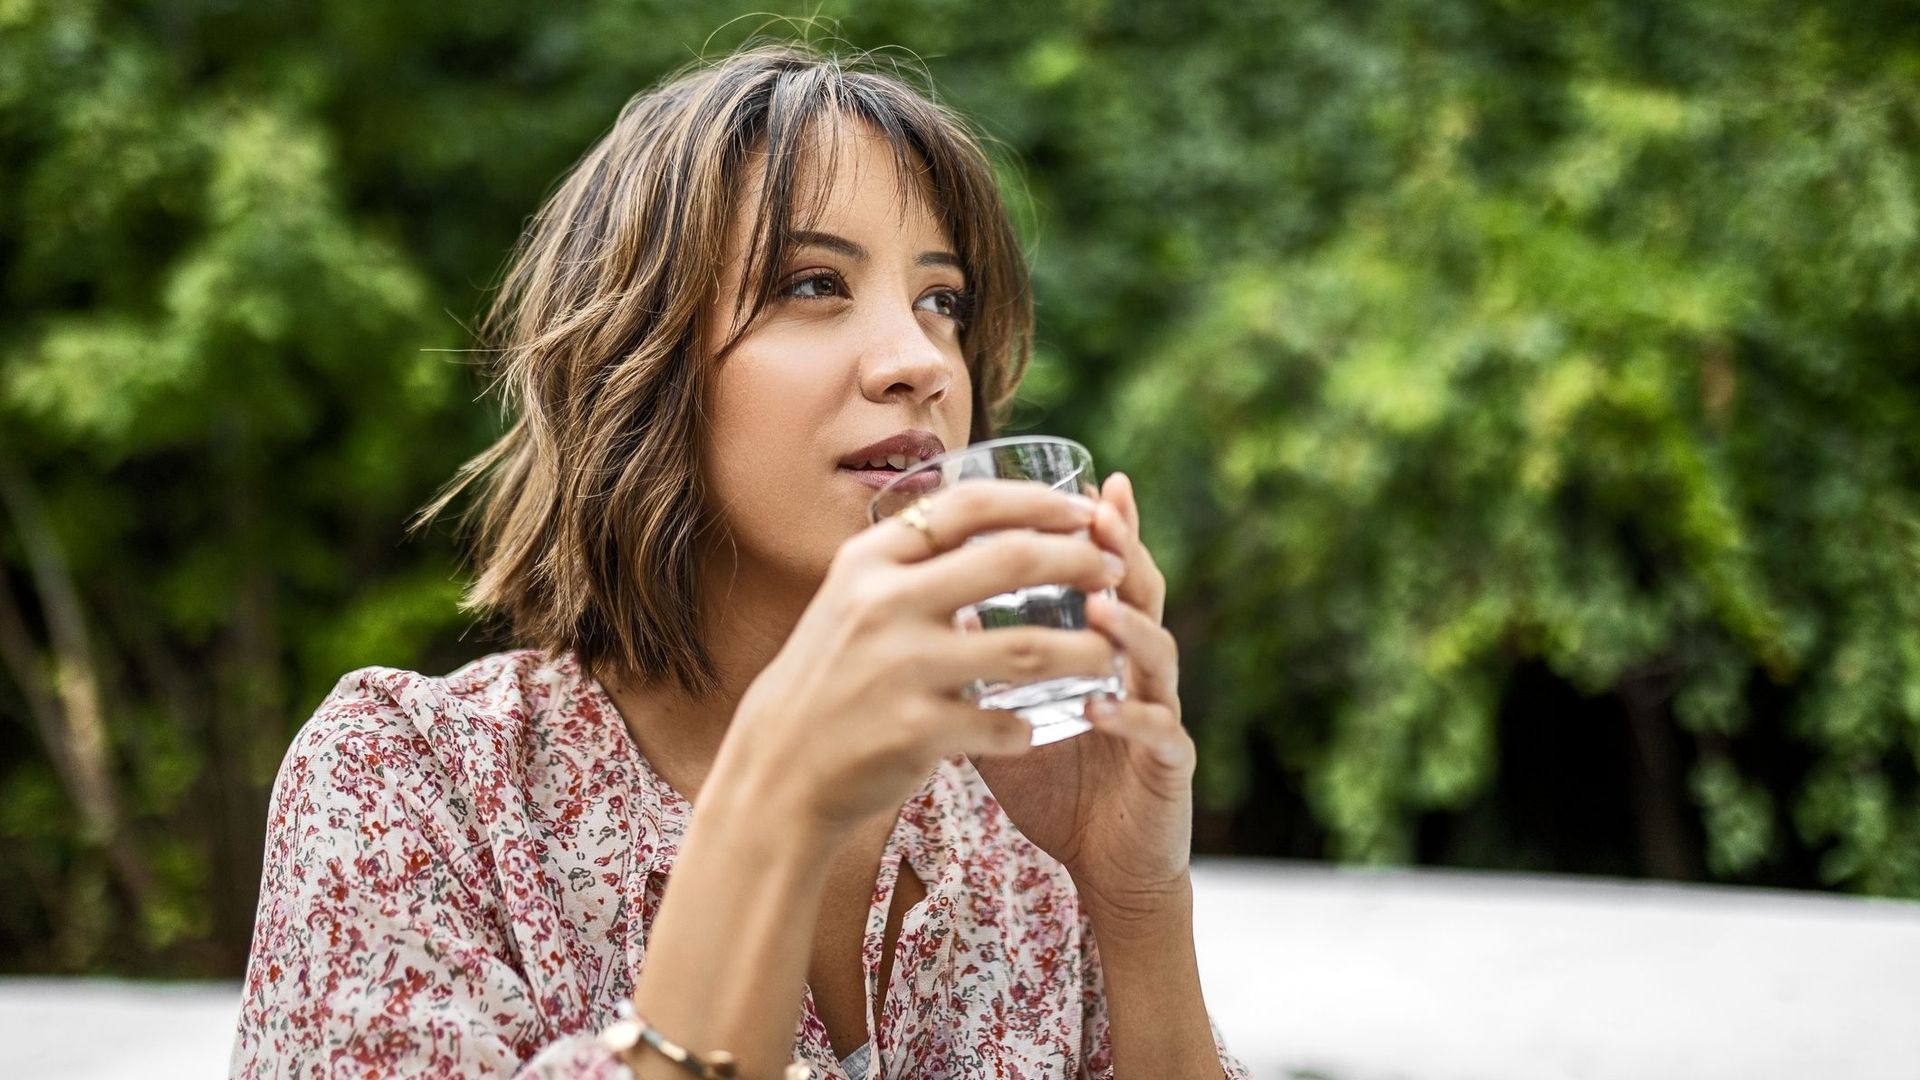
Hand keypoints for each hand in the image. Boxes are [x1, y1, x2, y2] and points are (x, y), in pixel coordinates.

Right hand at [717, 480, 1125, 839]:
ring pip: (1027, 648)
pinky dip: (1028, 727)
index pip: (968, 505)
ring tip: (1113, 655)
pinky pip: (1003, 724)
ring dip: (1084, 650)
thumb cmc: (828, 680)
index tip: (1085, 510)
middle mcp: (883, 604)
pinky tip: (1035, 728)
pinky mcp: (915, 731)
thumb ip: (910, 566)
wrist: (776, 770)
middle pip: (1012, 561)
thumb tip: (993, 526)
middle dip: (1080, 561)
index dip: (1038, 501)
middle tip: (1115, 572)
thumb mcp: (851, 601)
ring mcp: (900, 668)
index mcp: (869, 561)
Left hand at [968, 471, 1197, 931]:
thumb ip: (977, 662)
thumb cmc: (1054, 785)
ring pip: (1158, 656)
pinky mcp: (1168, 767)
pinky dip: (1128, 716)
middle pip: (1142, 595)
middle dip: (1124, 553)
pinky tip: (1100, 705)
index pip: (1107, 574)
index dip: (1104, 529)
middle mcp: (1141, 671)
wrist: (1102, 867)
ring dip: (1129, 626)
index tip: (1093, 481)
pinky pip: (1156, 732)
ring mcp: (1162, 714)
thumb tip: (925, 607)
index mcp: (1106, 649)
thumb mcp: (1004, 713)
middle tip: (1101, 517)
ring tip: (1097, 603)